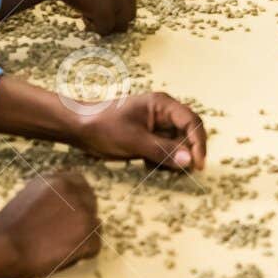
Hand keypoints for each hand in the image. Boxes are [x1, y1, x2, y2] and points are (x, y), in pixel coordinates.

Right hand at [0, 172, 101, 277]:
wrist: (3, 247)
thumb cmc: (8, 225)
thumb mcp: (28, 193)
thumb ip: (48, 191)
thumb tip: (61, 193)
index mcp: (58, 181)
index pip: (80, 182)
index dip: (77, 196)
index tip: (71, 208)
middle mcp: (73, 193)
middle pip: (91, 202)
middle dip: (82, 215)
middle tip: (67, 230)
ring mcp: (82, 215)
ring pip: (95, 224)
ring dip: (83, 233)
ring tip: (64, 244)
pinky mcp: (85, 237)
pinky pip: (96, 245)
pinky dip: (85, 252)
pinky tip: (68, 255)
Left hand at [76, 92, 207, 170]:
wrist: (78, 128)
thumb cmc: (103, 127)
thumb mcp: (134, 140)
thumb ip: (162, 150)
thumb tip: (189, 161)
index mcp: (162, 105)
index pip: (192, 122)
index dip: (198, 143)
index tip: (198, 165)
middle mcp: (164, 114)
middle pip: (188, 134)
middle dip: (186, 153)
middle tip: (182, 172)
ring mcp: (157, 127)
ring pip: (178, 146)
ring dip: (172, 159)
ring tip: (155, 167)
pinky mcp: (150, 139)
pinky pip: (165, 152)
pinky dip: (162, 162)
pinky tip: (147, 166)